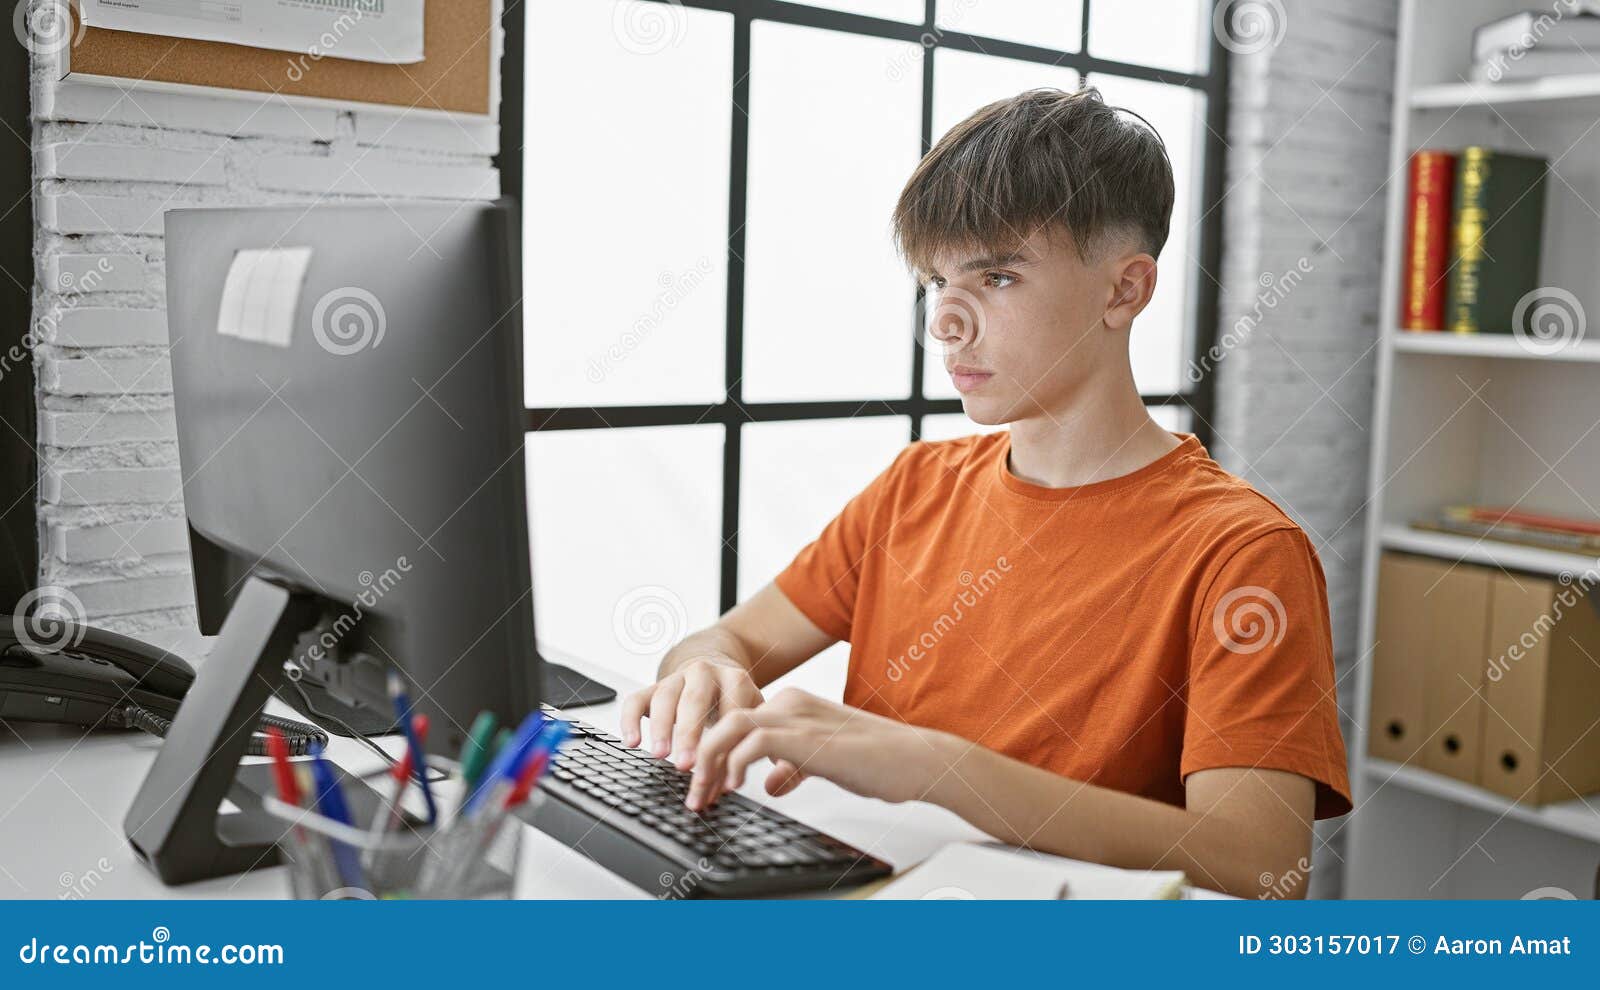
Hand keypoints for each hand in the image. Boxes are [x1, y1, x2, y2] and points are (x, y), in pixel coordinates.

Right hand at [619, 656, 764, 769]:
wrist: (714, 667)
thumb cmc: (735, 701)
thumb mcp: (756, 712)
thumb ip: (764, 740)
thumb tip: (777, 776)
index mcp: (736, 679)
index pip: (730, 712)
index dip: (728, 744)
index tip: (724, 776)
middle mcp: (705, 673)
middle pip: (696, 700)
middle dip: (690, 733)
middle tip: (685, 764)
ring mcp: (677, 678)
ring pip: (665, 697)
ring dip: (661, 727)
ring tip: (660, 754)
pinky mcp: (654, 686)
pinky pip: (637, 699)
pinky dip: (631, 719)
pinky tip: (632, 741)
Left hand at [686, 687, 945, 810]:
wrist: (917, 758)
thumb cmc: (880, 761)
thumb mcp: (826, 763)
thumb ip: (794, 767)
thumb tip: (770, 783)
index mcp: (794, 704)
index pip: (738, 722)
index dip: (714, 755)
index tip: (705, 787)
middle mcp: (791, 703)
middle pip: (725, 720)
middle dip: (702, 759)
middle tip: (694, 794)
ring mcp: (799, 717)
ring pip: (731, 725)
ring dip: (709, 761)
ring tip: (703, 793)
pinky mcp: (807, 736)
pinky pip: (754, 741)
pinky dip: (735, 762)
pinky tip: (734, 786)